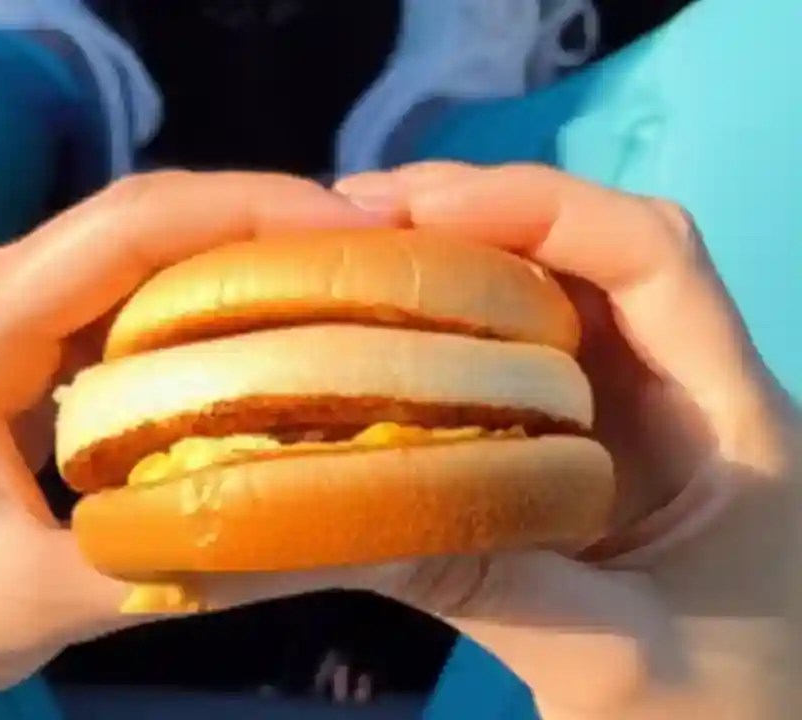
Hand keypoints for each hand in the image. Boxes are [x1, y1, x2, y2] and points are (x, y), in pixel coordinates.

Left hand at [0, 171, 390, 718]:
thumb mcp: (45, 597)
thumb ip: (183, 562)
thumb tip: (329, 522)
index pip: (131, 227)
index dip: (252, 212)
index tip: (356, 234)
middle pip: (141, 224)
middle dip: (259, 230)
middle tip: (371, 265)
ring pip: (136, 261)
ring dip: (233, 268)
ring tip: (337, 294)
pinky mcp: (11, 350)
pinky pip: (118, 309)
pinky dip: (195, 318)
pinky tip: (261, 344)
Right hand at [335, 162, 800, 718]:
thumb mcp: (609, 661)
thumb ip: (478, 578)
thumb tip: (310, 511)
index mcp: (736, 421)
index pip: (654, 255)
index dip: (537, 206)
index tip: (415, 212)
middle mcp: (690, 394)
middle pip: (594, 254)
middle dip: (474, 217)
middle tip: (348, 223)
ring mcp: (635, 424)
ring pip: (551, 303)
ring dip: (455, 267)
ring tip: (347, 261)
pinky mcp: (586, 459)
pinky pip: (515, 370)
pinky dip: (446, 340)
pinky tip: (376, 343)